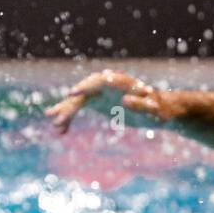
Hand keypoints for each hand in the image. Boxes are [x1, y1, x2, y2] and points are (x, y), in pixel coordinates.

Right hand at [46, 69, 177, 132]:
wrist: (159, 109)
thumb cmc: (160, 109)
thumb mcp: (154, 109)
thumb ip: (141, 104)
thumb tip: (124, 101)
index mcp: (118, 81)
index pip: (97, 81)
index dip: (84, 87)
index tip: (71, 94)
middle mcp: (104, 84)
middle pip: (82, 93)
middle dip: (69, 106)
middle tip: (57, 119)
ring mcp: (98, 92)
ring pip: (76, 101)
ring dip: (64, 113)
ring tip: (54, 125)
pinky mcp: (94, 101)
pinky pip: (78, 108)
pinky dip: (69, 118)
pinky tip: (61, 131)